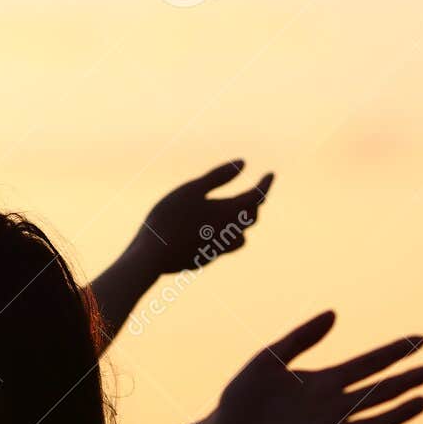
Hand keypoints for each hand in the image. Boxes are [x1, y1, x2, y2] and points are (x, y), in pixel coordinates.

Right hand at [133, 159, 274, 274]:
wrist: (152, 255)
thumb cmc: (170, 217)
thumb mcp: (192, 189)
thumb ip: (218, 177)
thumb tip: (242, 163)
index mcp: (229, 213)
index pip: (257, 196)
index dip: (266, 184)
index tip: (270, 174)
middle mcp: (229, 233)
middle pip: (251, 217)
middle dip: (253, 204)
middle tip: (252, 193)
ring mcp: (218, 249)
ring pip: (240, 238)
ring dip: (241, 225)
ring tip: (234, 217)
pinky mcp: (204, 259)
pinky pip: (222, 247)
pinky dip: (223, 236)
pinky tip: (210, 233)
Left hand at [202, 311, 422, 423]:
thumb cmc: (240, 397)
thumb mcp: (267, 360)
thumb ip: (300, 338)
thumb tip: (335, 312)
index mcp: (323, 382)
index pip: (367, 365)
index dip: (394, 353)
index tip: (421, 340)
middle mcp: (332, 408)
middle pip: (378, 393)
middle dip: (405, 382)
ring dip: (399, 415)